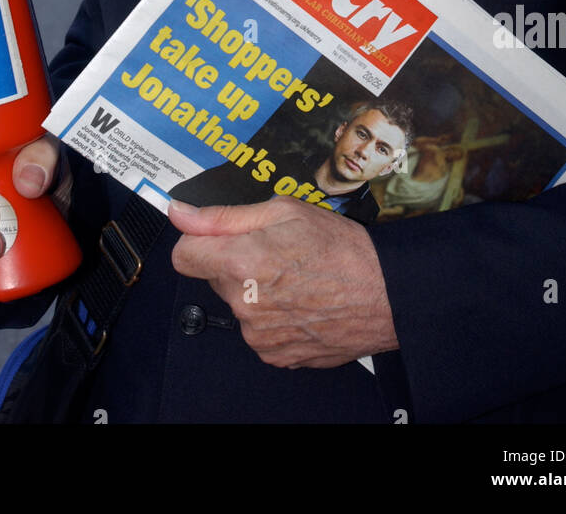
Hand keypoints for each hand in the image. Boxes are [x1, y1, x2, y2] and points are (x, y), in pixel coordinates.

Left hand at [169, 197, 397, 367]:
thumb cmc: (341, 249)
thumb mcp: (284, 211)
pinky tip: (301, 301)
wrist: (385, 294)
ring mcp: (259, 335)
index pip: (184, 256)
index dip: (199, 241)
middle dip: (235, 262)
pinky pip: (258, 330)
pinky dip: (273, 316)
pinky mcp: (275, 355)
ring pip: (238, 305)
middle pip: (215, 278)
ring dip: (255, 291)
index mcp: (241, 263)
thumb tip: (181, 214)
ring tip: (294, 278)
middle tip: (275, 251)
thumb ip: (224, 216)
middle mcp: (244, 304)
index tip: (216, 237)